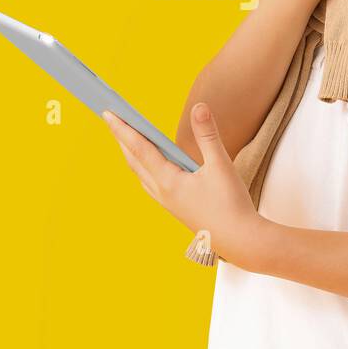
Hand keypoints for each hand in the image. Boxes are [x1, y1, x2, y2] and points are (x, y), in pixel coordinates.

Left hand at [102, 102, 263, 268]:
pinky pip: (151, 184)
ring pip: (141, 174)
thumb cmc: (231, 204)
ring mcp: (167, 202)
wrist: (240, 241)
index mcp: (168, 181)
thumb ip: (208, 134)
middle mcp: (162, 192)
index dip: (123, 129)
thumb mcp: (221, 165)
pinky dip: (144, 168)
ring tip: (127, 138)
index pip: (139, 148)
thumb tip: (199, 106)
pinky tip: (152, 166)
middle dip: (122, 139)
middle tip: (113, 119)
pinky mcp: (176, 208)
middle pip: (134, 160)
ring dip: (132, 155)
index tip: (107, 113)